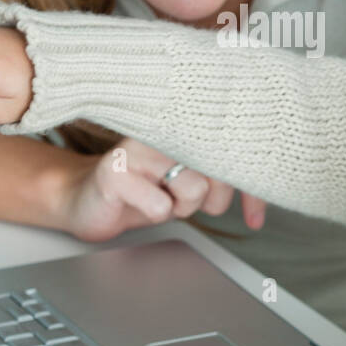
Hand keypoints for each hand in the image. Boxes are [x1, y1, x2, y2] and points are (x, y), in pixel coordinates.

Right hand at [55, 137, 266, 242]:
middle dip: (212, 199)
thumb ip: (222, 179)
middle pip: (219, 170)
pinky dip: (153, 213)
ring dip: (179, 206)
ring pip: (193, 187)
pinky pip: (160, 206)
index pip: (232, 151)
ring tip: (157, 195)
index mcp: (185, 126)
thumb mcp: (189, 182)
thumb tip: (259, 203)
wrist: (86, 198)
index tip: (256, 219)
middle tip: (185, 198)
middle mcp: (164, 129)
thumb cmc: (143, 189)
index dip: (251, 190)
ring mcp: (138, 147)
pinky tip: (137, 202)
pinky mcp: (116, 170)